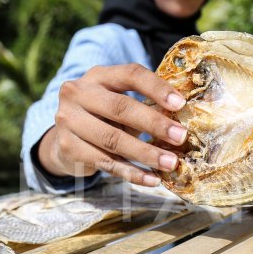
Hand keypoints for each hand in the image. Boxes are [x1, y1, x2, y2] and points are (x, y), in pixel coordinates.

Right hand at [37, 63, 187, 185]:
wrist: (65, 137)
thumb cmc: (104, 116)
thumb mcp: (120, 102)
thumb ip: (146, 105)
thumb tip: (186, 119)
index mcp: (98, 75)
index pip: (130, 74)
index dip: (156, 88)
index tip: (181, 104)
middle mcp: (78, 93)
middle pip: (120, 108)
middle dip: (154, 124)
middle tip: (181, 137)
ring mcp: (68, 120)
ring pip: (112, 139)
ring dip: (146, 153)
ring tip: (171, 163)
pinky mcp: (67, 147)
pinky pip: (106, 163)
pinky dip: (132, 173)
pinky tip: (152, 179)